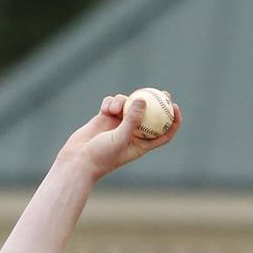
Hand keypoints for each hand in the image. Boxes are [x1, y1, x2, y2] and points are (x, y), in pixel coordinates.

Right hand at [57, 94, 181, 180]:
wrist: (78, 160)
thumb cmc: (101, 156)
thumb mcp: (120, 138)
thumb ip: (132, 119)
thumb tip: (143, 100)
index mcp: (141, 144)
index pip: (163, 133)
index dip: (172, 121)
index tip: (175, 107)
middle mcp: (132, 133)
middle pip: (149, 115)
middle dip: (156, 103)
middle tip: (162, 92)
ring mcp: (118, 124)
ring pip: (128, 104)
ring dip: (122, 102)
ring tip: (114, 109)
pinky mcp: (105, 117)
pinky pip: (112, 103)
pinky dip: (110, 102)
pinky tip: (106, 108)